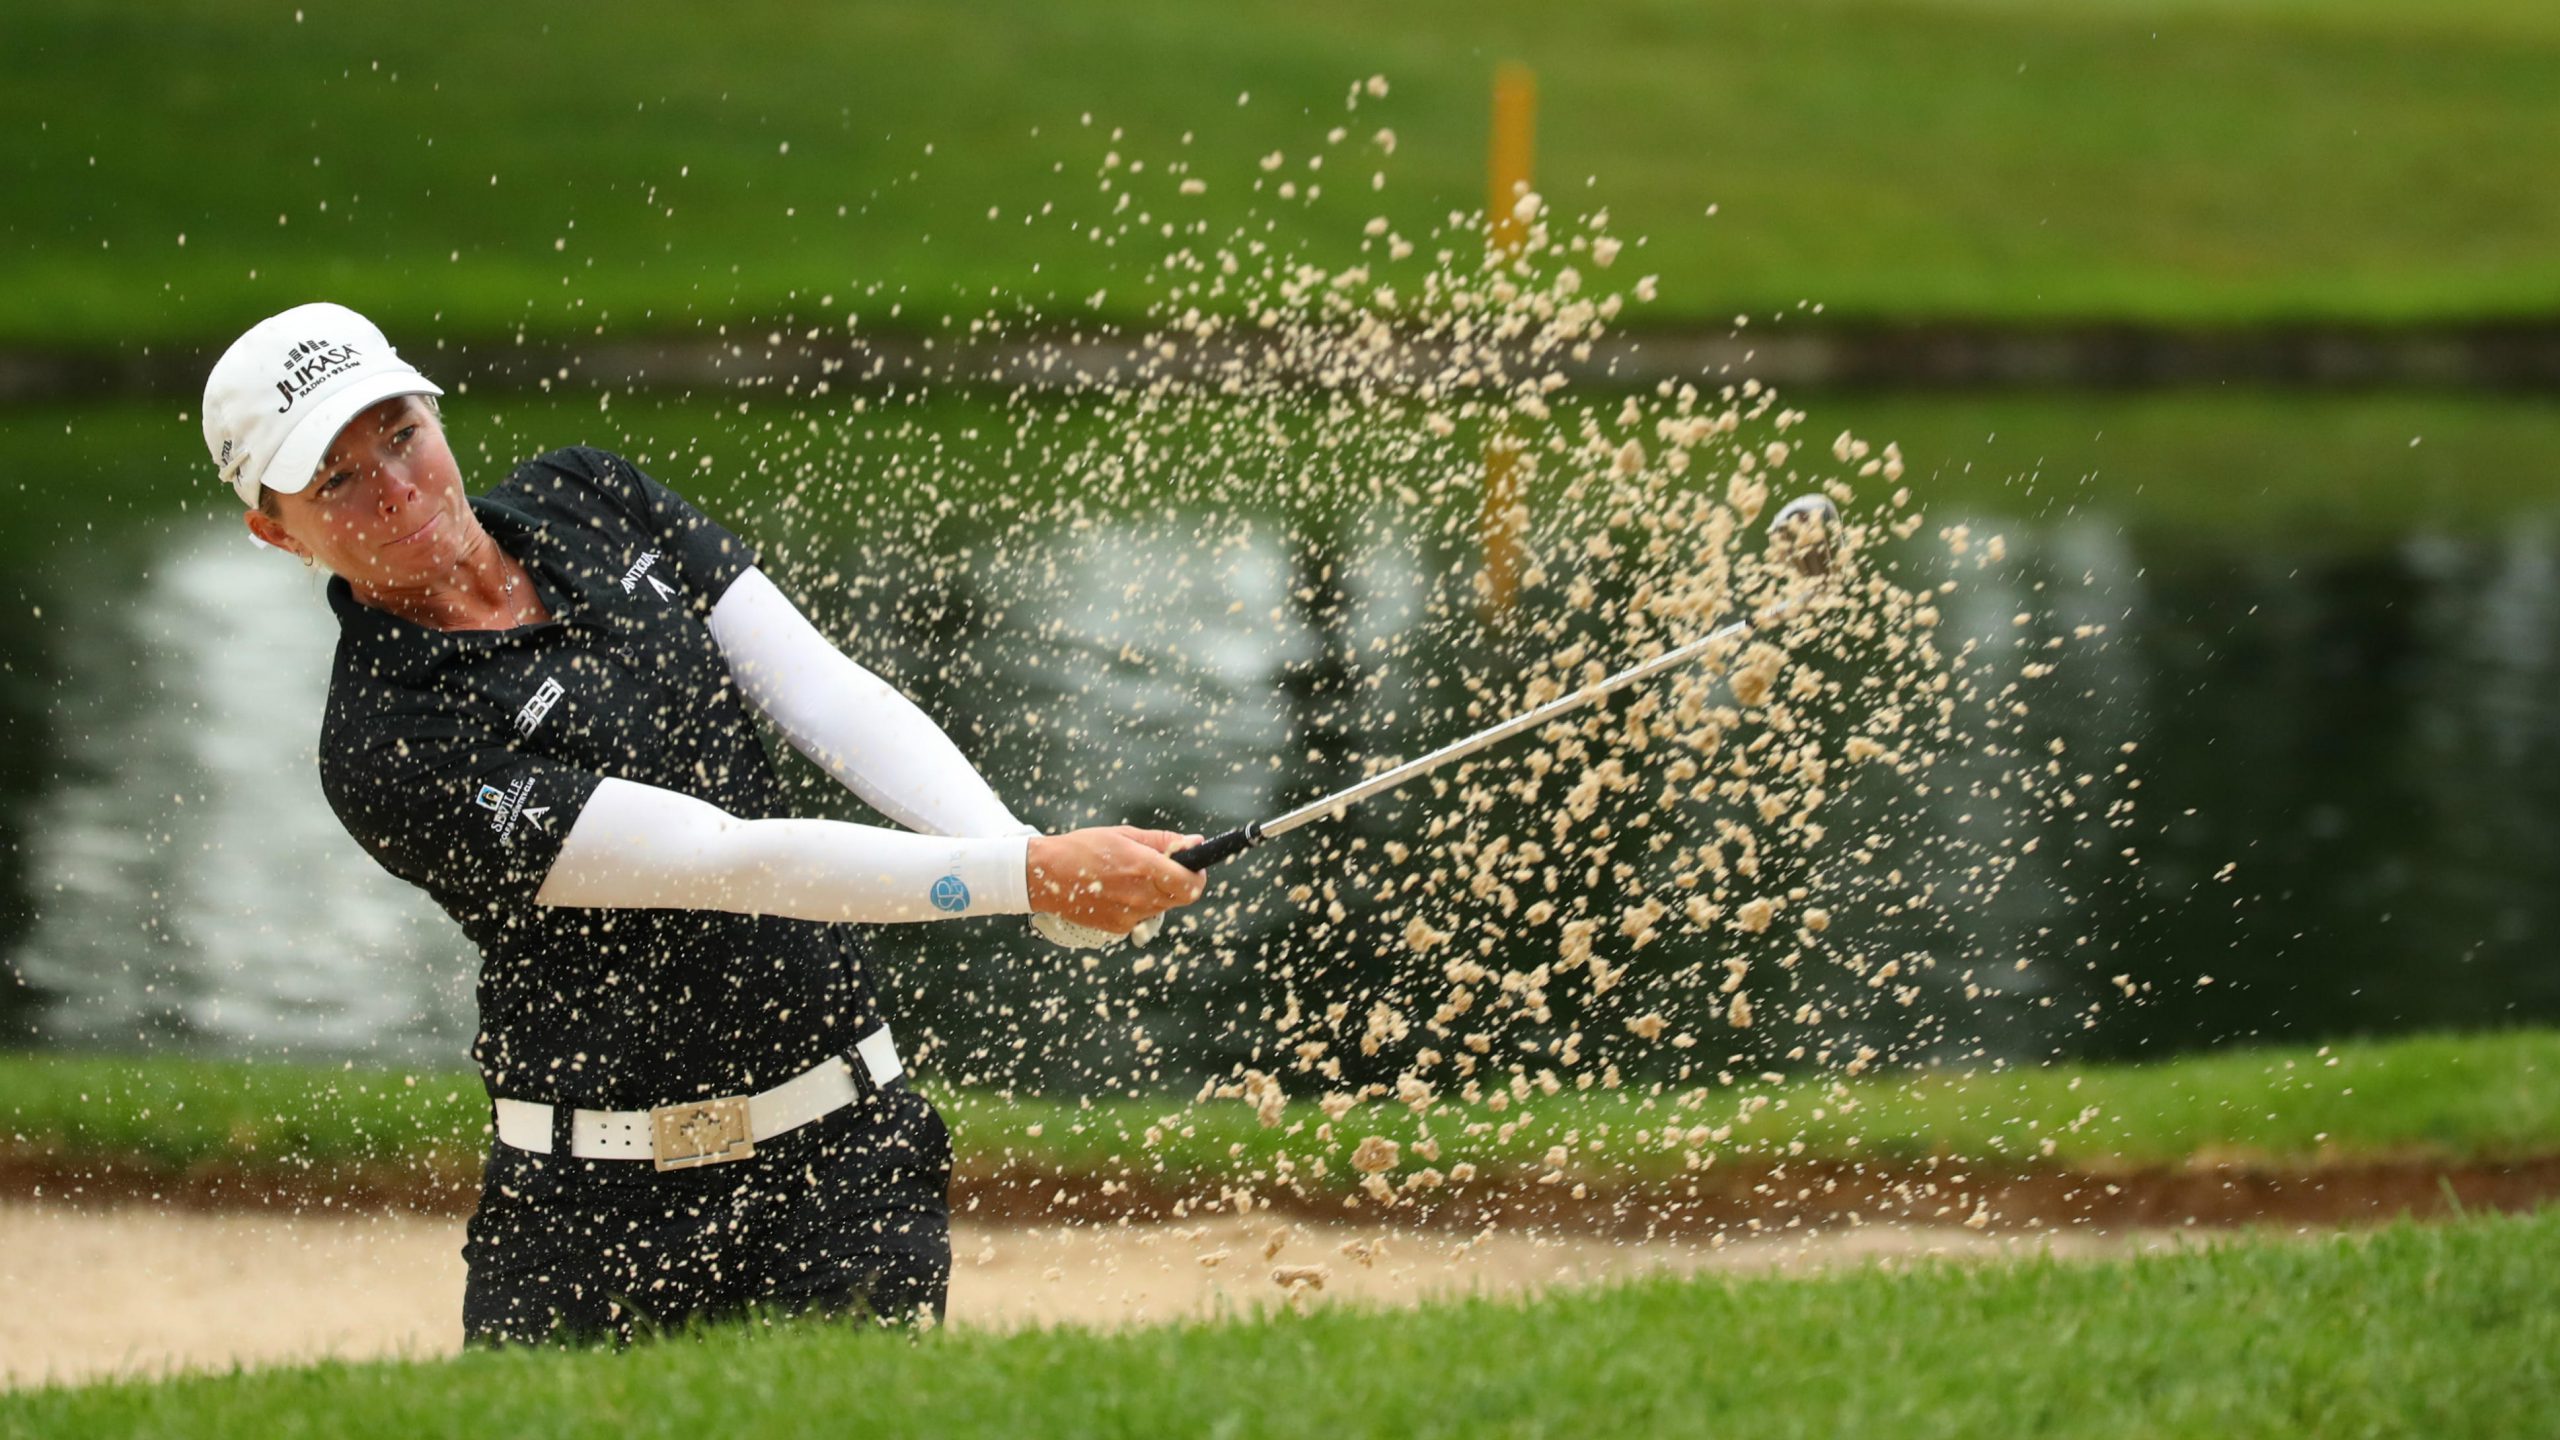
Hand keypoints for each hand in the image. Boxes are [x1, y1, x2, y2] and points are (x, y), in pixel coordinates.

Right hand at [1025, 827, 1206, 935]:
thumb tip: (1195, 842)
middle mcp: (1140, 896)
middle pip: (1181, 898)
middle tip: (1162, 867)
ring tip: (1131, 877)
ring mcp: (1129, 916)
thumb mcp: (1124, 835)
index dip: (1198, 876)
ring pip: (1161, 908)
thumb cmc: (1084, 848)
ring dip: (1158, 894)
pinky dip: (1137, 905)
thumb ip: (1163, 841)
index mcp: (1144, 867)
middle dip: (1179, 882)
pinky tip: (1116, 891)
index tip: (1193, 866)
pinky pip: (1141, 917)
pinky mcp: (1118, 928)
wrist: (1045, 876)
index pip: (1191, 884)